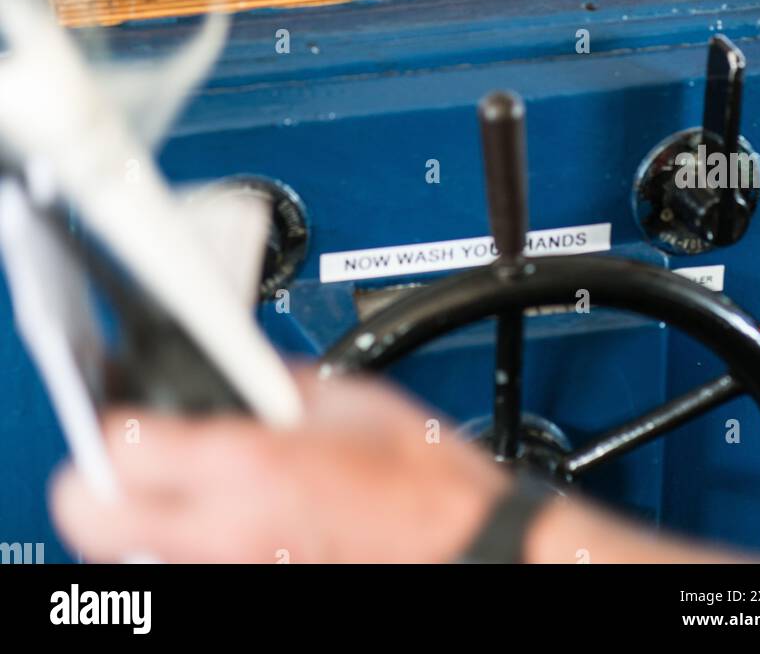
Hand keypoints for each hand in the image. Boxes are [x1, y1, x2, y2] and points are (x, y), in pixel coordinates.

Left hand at [50, 368, 508, 563]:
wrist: (462, 545)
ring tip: (184, 490)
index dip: (116, 416)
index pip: (115, 446)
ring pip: (124, 554)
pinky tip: (226, 525)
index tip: (131, 406)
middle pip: (87, 516)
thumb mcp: (342, 396)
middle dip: (100, 478)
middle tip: (135, 453)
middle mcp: (220, 535)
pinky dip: (183, 549)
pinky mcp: (241, 598)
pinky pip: (177, 573)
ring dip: (138, 518)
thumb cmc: (420, 482)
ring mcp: (226, 579)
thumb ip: (266, 380)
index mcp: (246, 466)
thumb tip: (228, 369)